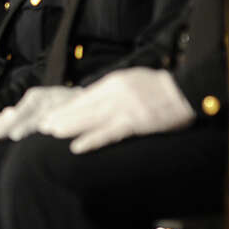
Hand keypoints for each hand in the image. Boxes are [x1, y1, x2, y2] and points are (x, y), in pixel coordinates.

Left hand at [36, 67, 195, 152]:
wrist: (187, 90)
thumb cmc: (160, 87)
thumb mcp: (132, 80)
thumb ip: (111, 89)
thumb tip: (90, 98)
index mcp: (114, 83)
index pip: (83, 97)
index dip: (65, 108)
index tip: (50, 115)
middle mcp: (114, 94)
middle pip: (81, 107)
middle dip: (60, 117)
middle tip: (42, 127)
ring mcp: (124, 108)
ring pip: (89, 119)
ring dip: (68, 127)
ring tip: (50, 134)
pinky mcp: (135, 122)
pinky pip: (109, 133)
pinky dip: (91, 140)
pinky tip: (76, 147)